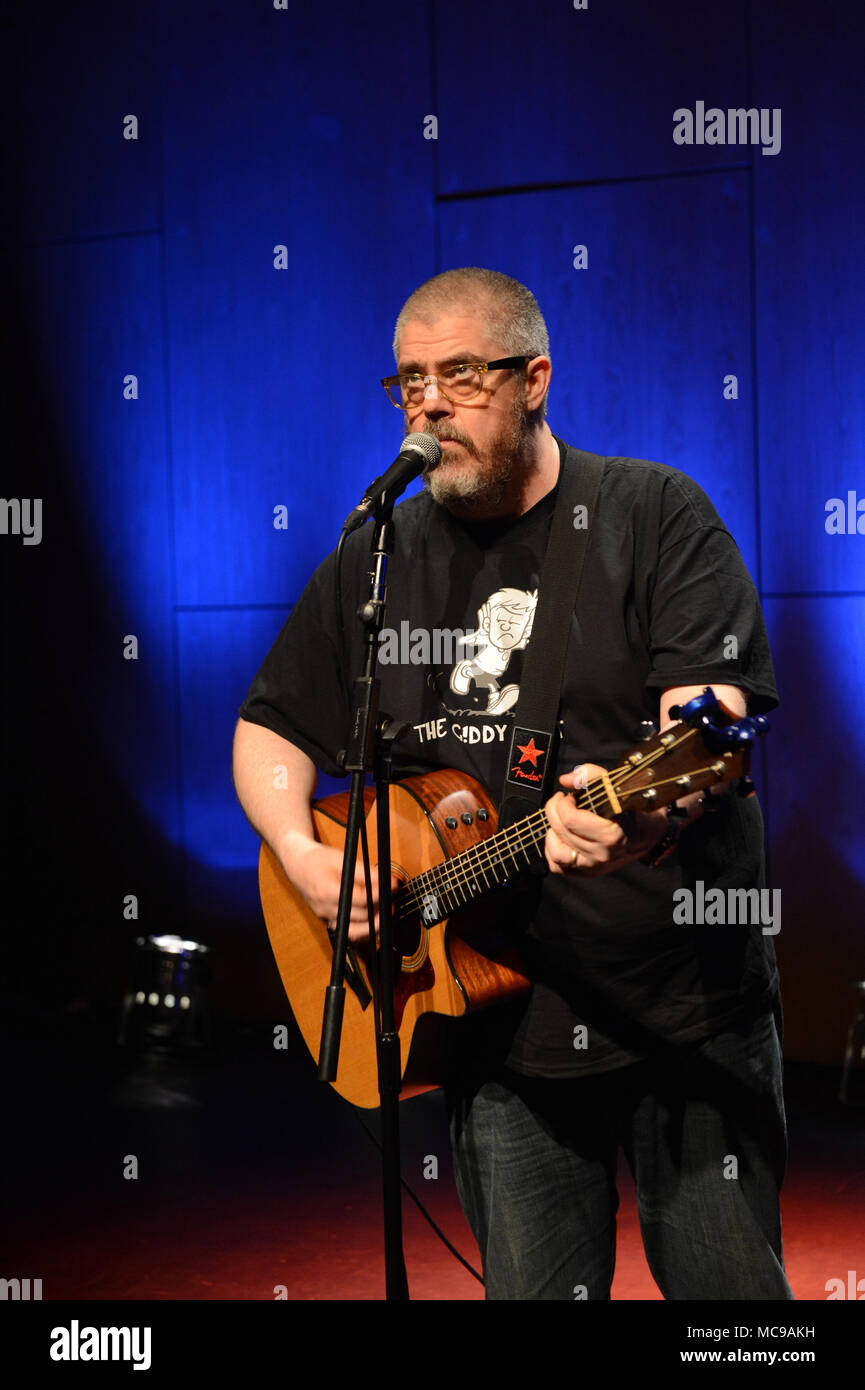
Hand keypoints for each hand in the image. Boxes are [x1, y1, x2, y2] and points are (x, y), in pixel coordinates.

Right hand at [280, 835, 400, 942]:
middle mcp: (325, 908)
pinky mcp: (327, 920)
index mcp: (328, 891)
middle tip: (392, 900)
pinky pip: (347, 930)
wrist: (297, 864)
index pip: (361, 899)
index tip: (393, 888)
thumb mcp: (343, 860)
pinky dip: (361, 927)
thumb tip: (389, 881)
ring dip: (372, 923)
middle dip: (379, 910)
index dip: (380, 894)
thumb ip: (367, 873)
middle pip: (360, 917)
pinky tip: (371, 919)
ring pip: (354, 930)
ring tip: (384, 912)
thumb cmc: (318, 859)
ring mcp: (325, 917)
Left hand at [544, 763, 668, 876]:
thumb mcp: (618, 786)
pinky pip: (559, 867)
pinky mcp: (589, 873)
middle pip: (561, 831)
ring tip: (560, 821)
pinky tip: (560, 838)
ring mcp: (595, 867)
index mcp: (612, 834)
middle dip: (554, 810)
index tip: (569, 796)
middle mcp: (602, 854)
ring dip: (552, 832)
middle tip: (561, 801)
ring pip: (556, 852)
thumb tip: (566, 780)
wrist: (650, 834)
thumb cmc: (635, 810)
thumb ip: (591, 776)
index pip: (570, 819)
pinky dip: (553, 852)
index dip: (562, 803)